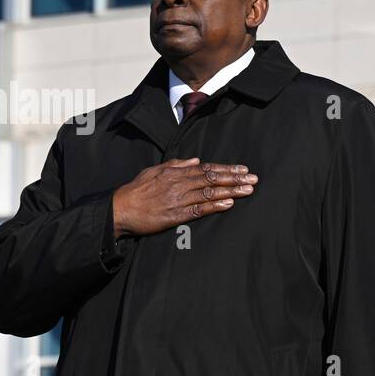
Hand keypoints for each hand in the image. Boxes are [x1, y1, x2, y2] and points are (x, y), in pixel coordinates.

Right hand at [112, 158, 256, 236]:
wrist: (121, 209)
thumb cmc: (137, 190)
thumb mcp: (155, 171)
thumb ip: (177, 164)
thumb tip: (196, 160)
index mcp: (175, 172)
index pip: (206, 169)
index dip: (226, 169)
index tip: (243, 169)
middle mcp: (179, 184)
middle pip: (212, 179)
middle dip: (234, 178)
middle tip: (253, 179)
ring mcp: (178, 199)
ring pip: (209, 193)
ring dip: (231, 191)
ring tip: (248, 190)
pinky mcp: (175, 215)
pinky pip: (198, 209)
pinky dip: (215, 206)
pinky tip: (229, 204)